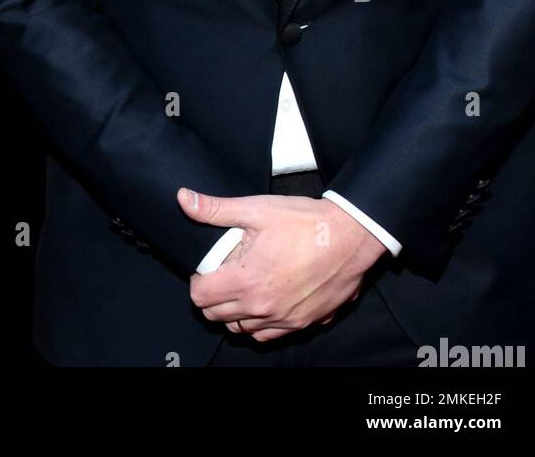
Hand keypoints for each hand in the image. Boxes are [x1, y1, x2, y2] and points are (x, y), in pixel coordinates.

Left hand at [179, 189, 385, 340]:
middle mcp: (262, 308)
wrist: (350, 238)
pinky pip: (268, 335)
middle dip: (212, 296)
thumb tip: (184, 199)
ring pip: (242, 329)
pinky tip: (265, 299)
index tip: (206, 268)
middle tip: (223, 273)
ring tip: (243, 285)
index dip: (197, 280)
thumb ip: (215, 209)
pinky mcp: (303, 324)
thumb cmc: (304, 222)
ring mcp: (284, 320)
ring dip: (234, 312)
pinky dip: (259, 323)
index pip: (201, 297)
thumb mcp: (256, 209)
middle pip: (216, 316)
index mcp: (247, 281)